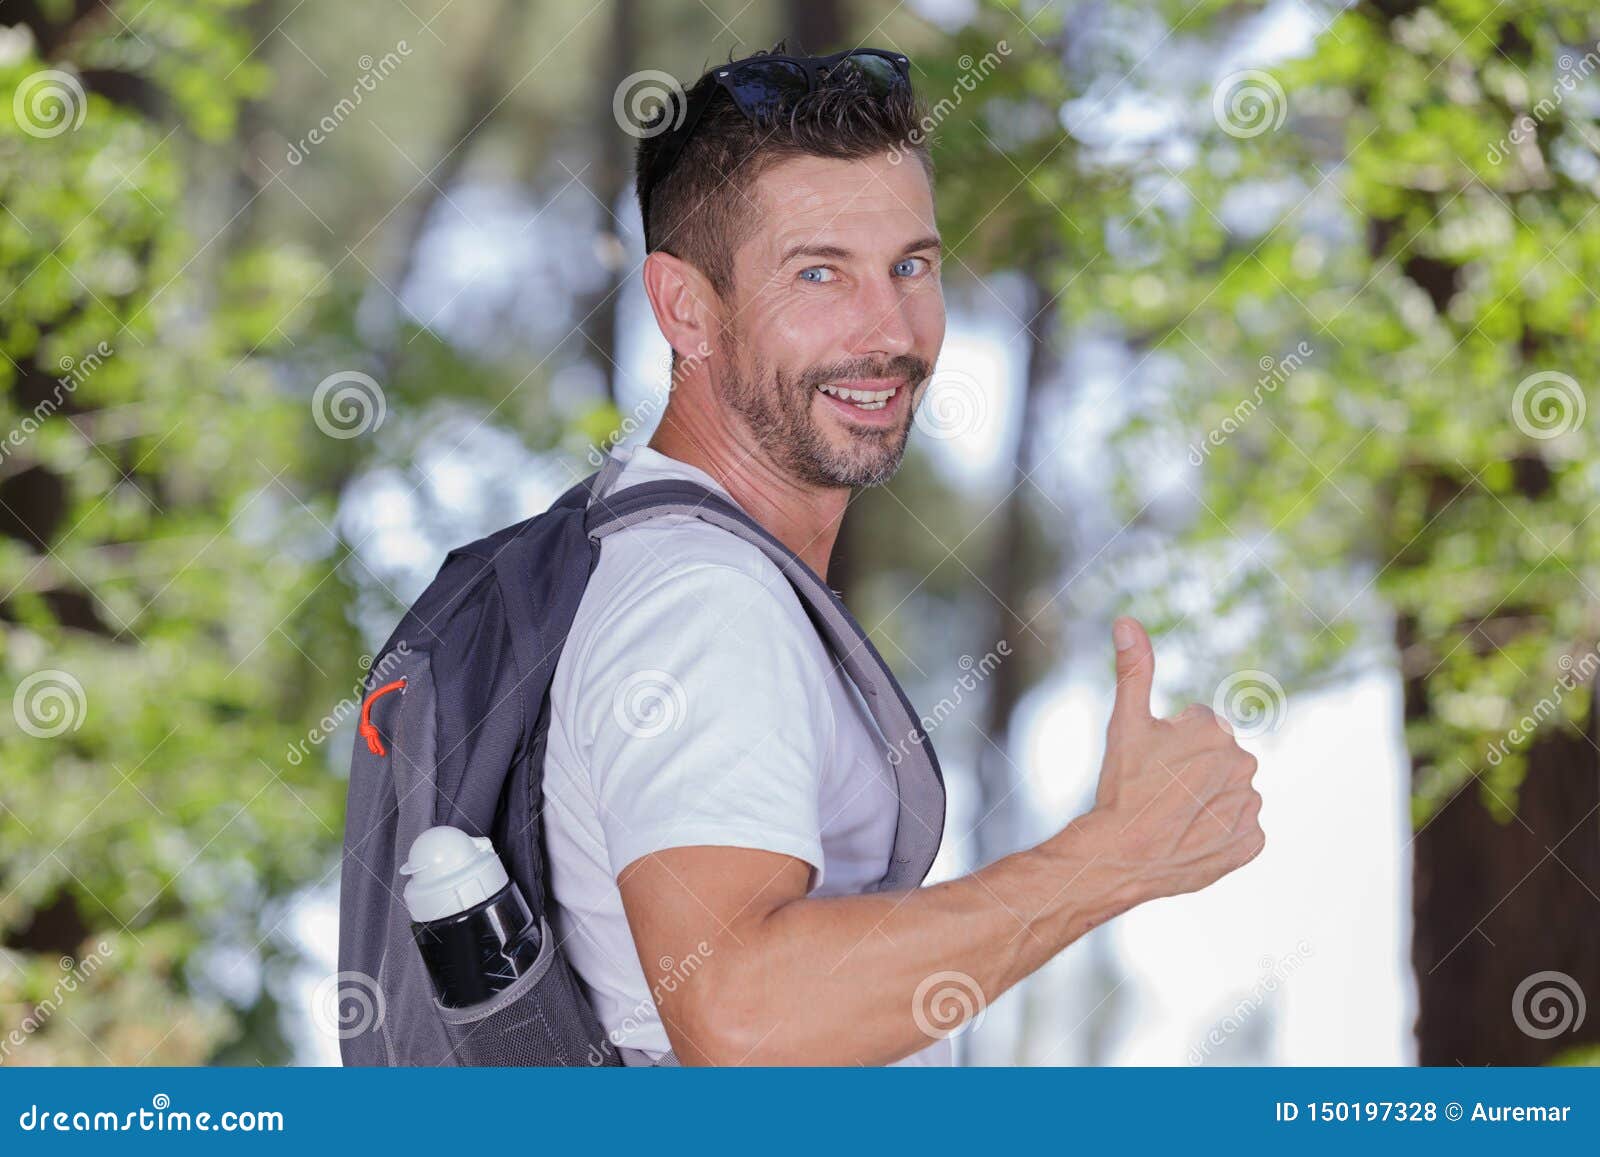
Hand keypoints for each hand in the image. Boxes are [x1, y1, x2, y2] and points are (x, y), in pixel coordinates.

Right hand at [1087, 616, 1264, 901]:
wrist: (1122, 855)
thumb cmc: (1121, 786)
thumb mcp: (1124, 723)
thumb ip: (1133, 669)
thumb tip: (1126, 620)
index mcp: (1216, 729)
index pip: (1196, 730)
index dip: (1168, 747)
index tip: (1151, 767)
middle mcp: (1244, 764)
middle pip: (1216, 762)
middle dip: (1192, 772)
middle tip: (1159, 793)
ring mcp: (1250, 806)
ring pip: (1227, 795)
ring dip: (1205, 803)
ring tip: (1172, 818)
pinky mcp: (1252, 843)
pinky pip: (1238, 831)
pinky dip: (1218, 834)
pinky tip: (1190, 839)